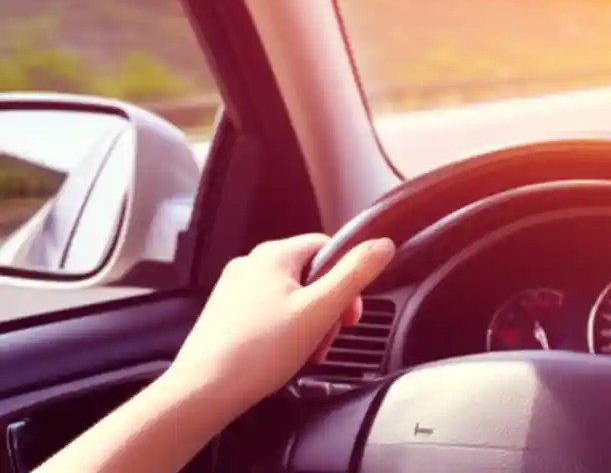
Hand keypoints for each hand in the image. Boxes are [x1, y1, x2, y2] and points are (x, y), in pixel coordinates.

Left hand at [165, 234, 394, 414]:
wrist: (203, 391)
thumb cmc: (258, 352)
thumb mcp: (320, 310)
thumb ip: (355, 274)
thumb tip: (381, 245)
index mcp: (274, 255)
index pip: (328, 247)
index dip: (348, 279)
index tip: (349, 313)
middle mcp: (250, 265)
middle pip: (310, 275)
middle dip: (327, 308)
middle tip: (327, 337)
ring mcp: (234, 290)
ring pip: (290, 297)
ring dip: (308, 324)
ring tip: (304, 352)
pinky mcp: (225, 314)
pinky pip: (268, 314)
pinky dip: (284, 332)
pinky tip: (283, 356)